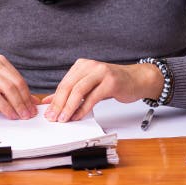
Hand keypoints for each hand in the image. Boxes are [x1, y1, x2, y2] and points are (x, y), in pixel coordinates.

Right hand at [0, 55, 38, 119]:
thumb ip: (13, 92)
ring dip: (16, 105)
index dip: (28, 95)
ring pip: (7, 89)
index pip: (19, 79)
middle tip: (29, 114)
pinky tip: (10, 115)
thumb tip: (34, 102)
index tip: (33, 108)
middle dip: (24, 101)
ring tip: (21, 116)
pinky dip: (5, 107)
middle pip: (15, 84)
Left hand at [41, 59, 162, 121]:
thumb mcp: (89, 85)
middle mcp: (90, 66)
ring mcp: (101, 72)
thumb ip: (71, 92)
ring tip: (64, 119)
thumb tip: (50, 102)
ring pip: (79, 91)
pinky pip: (92, 97)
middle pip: (69, 86)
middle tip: (53, 118)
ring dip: (69, 107)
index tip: (48, 113)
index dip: (55, 99)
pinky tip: (78, 116)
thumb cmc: (112, 83)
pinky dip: (83, 109)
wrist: (137, 79)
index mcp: (82, 65)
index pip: (64, 83)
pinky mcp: (111, 82)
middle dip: (59, 104)